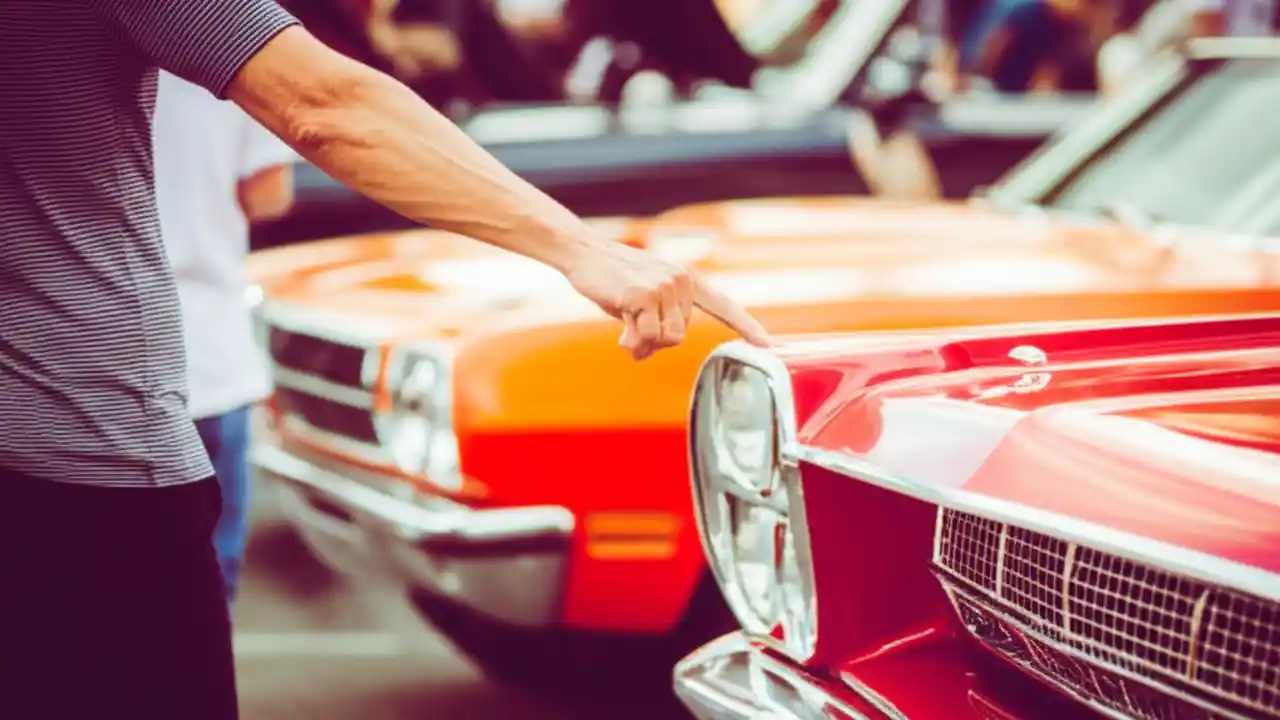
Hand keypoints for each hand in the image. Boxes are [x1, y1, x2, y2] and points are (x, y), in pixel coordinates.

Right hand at [564, 241, 771, 359]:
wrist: (584, 253)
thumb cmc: (612, 278)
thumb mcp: (643, 299)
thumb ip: (657, 320)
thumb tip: (648, 350)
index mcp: (687, 280)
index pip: (723, 305)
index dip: (746, 327)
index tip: (769, 345)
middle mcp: (681, 281)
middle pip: (680, 337)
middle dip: (655, 341)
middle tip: (632, 329)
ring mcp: (663, 287)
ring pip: (665, 339)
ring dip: (643, 342)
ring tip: (626, 325)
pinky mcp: (642, 295)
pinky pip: (645, 337)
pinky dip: (631, 341)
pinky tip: (619, 323)